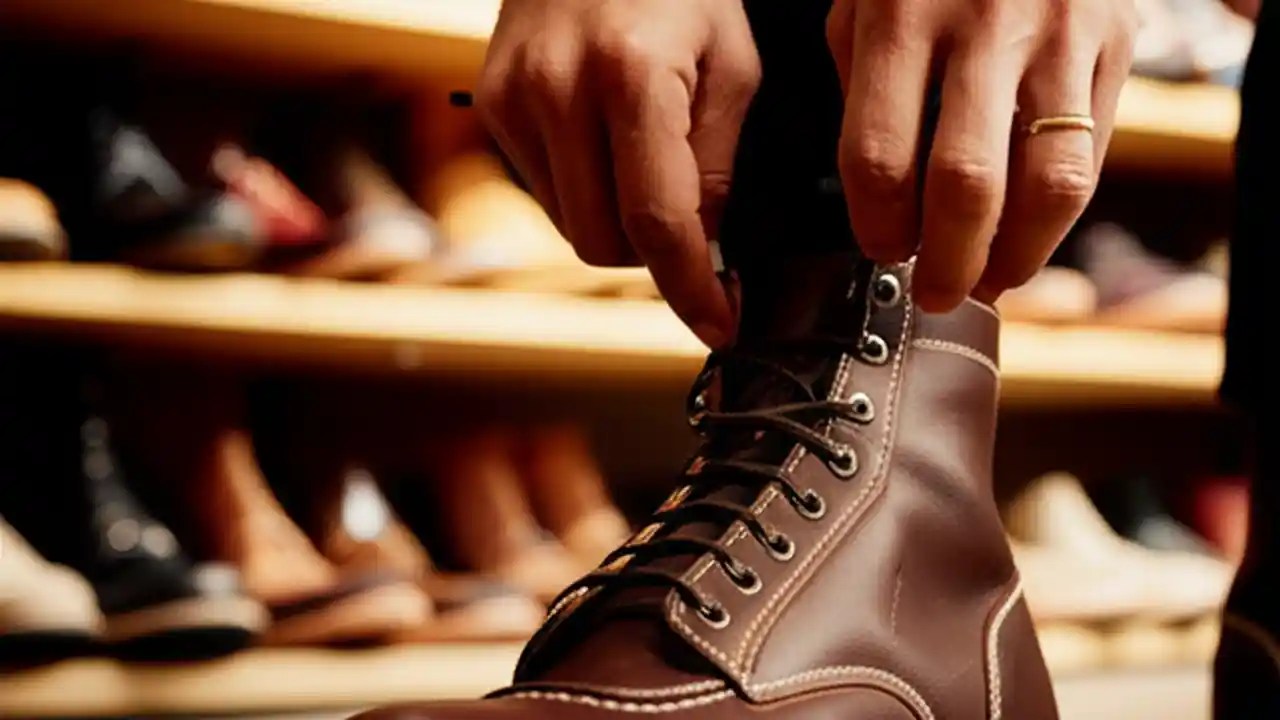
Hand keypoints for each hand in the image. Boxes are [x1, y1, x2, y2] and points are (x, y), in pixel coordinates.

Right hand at [477, 0, 760, 346]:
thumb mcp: (732, 63)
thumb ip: (718, 164)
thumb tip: (703, 248)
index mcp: (632, 76)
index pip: (659, 222)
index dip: (692, 288)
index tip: (719, 322)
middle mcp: (558, 90)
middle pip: (604, 244)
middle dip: (653, 255)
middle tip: (690, 225)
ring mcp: (513, 100)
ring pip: (570, 228)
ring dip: (616, 225)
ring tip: (643, 165)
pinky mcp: (491, 105)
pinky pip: (544, 192)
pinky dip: (584, 193)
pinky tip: (604, 146)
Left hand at [827, 0, 1136, 310]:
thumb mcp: (865, 6)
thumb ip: (866, 91)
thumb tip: (882, 199)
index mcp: (899, 18)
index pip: (879, 156)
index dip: (877, 225)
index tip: (880, 248)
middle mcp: (983, 26)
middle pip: (965, 184)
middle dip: (946, 260)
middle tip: (934, 292)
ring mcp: (1058, 36)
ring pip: (1049, 183)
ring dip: (1017, 256)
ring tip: (990, 281)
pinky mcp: (1116, 43)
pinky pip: (1094, 155)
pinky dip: (1060, 217)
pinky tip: (1030, 238)